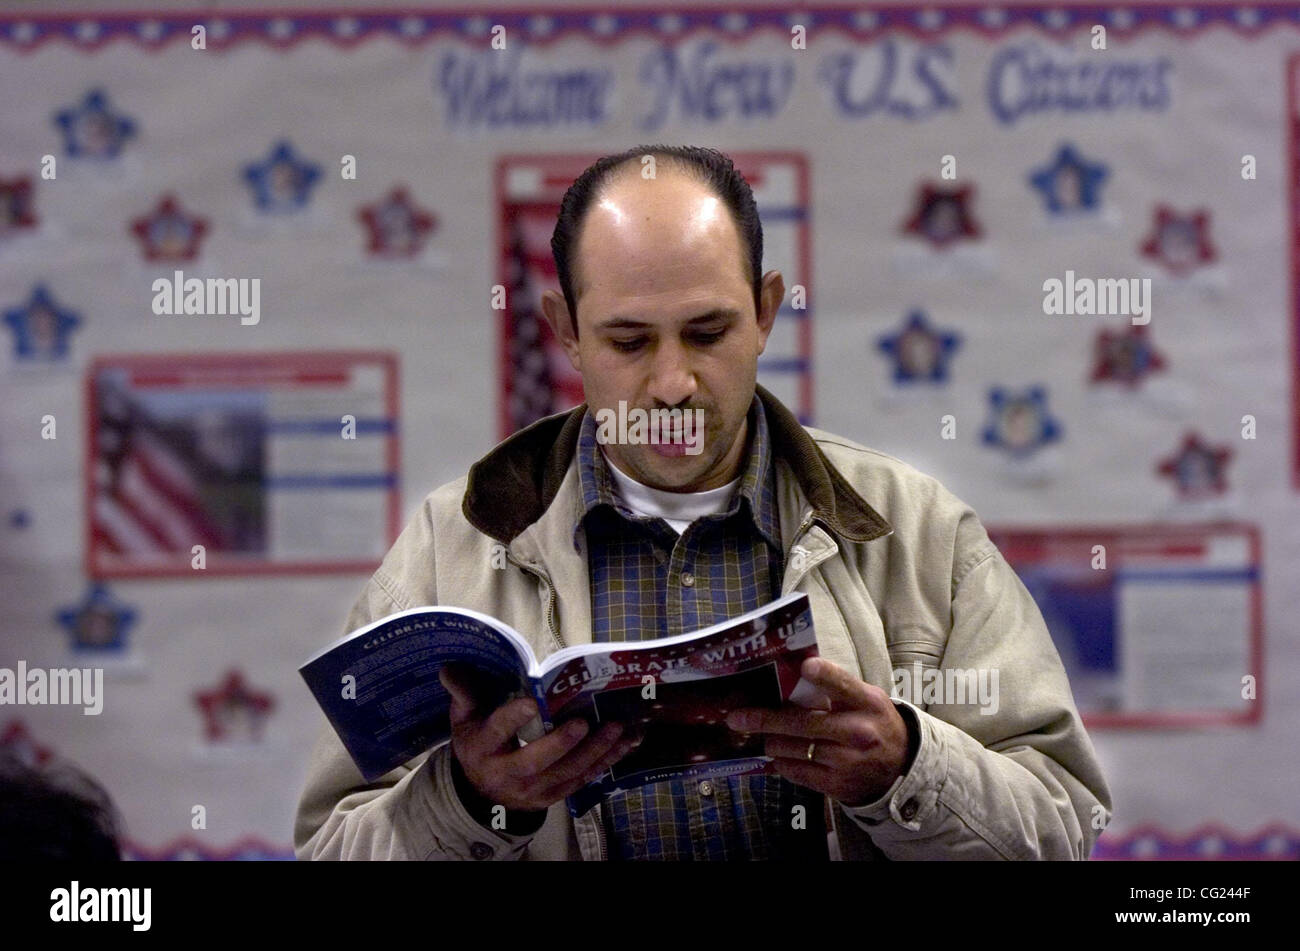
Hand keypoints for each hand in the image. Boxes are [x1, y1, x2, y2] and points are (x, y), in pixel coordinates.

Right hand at [439, 664, 640, 812]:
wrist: (483, 792)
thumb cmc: (478, 743)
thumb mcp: (463, 719)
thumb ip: (464, 693)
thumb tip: (449, 667)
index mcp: (482, 748)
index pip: (496, 732)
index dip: (513, 718)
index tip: (531, 701)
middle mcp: (507, 773)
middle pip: (534, 762)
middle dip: (560, 743)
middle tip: (583, 721)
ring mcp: (534, 789)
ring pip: (566, 773)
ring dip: (594, 751)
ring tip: (616, 727)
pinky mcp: (555, 796)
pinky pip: (583, 780)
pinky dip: (606, 762)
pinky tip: (626, 743)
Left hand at [724, 657, 911, 806]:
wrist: (901, 769)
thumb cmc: (874, 723)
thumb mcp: (866, 699)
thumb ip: (836, 688)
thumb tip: (791, 675)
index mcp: (866, 703)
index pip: (843, 685)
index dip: (824, 675)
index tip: (805, 666)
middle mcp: (857, 732)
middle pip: (801, 722)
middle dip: (762, 719)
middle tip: (736, 718)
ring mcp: (846, 761)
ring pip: (791, 748)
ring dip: (770, 742)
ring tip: (764, 737)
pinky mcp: (836, 785)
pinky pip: (795, 771)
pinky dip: (780, 762)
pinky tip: (775, 756)